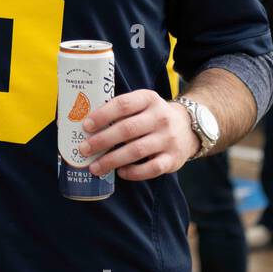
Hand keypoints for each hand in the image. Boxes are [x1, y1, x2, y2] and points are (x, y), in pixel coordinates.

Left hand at [79, 90, 199, 180]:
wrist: (189, 128)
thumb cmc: (153, 116)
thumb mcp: (142, 104)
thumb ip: (120, 110)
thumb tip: (84, 124)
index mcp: (149, 99)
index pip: (123, 105)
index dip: (102, 115)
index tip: (85, 126)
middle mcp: (160, 117)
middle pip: (127, 129)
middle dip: (101, 141)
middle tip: (83, 150)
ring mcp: (168, 139)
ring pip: (136, 150)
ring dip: (112, 160)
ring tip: (94, 167)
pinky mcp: (173, 159)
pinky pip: (151, 169)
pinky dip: (133, 172)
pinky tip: (120, 172)